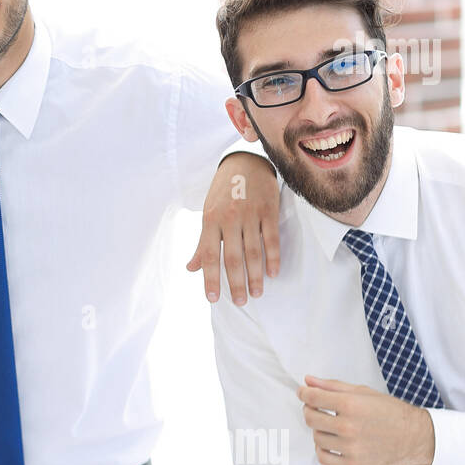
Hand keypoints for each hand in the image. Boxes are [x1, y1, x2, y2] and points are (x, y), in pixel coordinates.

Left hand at [187, 153, 279, 303]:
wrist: (245, 162)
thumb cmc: (223, 191)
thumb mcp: (208, 213)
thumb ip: (203, 243)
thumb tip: (192, 268)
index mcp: (210, 220)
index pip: (210, 255)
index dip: (210, 278)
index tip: (212, 298)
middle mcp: (230, 219)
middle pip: (233, 258)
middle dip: (235, 283)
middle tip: (239, 302)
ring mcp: (251, 215)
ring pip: (253, 252)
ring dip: (255, 276)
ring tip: (255, 294)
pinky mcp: (269, 211)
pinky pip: (272, 239)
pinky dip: (273, 258)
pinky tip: (272, 274)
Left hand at [298, 376, 435, 464]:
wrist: (416, 437)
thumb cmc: (390, 412)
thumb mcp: (364, 392)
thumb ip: (332, 386)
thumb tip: (307, 380)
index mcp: (351, 405)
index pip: (312, 398)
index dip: (304, 394)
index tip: (304, 393)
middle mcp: (348, 427)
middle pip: (310, 418)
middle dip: (310, 410)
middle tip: (318, 409)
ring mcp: (351, 448)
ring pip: (316, 438)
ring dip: (319, 430)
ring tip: (332, 426)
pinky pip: (323, 458)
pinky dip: (323, 449)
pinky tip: (332, 442)